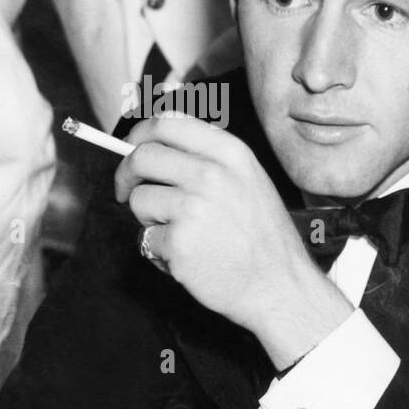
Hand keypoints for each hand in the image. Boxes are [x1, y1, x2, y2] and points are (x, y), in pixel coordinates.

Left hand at [114, 113, 350, 364]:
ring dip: (148, 218)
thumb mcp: (252, 181)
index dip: (141, 134)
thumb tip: (156, 147)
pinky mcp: (178, 241)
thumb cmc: (264, 239)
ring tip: (181, 233)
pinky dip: (159, 249)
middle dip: (127, 175)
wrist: (281, 285)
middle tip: (130, 192)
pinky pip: (145, 237)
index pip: (168, 123)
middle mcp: (212, 174)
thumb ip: (211, 159)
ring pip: (138, 199)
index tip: (133, 148)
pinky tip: (188, 255)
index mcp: (231, 154)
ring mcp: (194, 207)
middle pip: (143, 157)